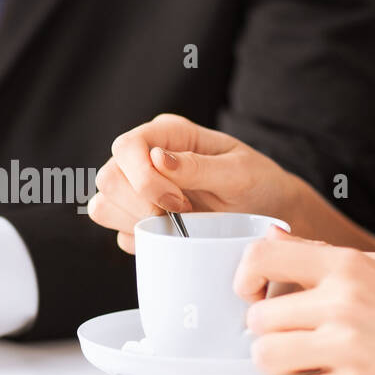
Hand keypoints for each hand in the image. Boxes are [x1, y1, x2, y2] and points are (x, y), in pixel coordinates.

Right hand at [88, 113, 297, 252]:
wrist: (271, 213)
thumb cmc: (259, 184)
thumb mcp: (239, 172)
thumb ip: (199, 166)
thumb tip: (157, 158)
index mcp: (168, 134)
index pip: (127, 146)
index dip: (143, 177)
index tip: (178, 201)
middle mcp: (145, 158)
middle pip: (109, 178)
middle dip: (140, 204)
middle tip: (181, 216)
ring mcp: (139, 190)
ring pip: (103, 206)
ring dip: (134, 222)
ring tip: (175, 227)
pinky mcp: (141, 220)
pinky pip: (119, 233)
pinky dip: (140, 240)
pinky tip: (171, 237)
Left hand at [238, 230, 374, 374]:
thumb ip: (322, 256)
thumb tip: (272, 239)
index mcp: (347, 266)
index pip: (262, 256)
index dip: (245, 278)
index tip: (253, 295)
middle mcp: (344, 302)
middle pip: (258, 318)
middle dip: (268, 332)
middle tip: (292, 338)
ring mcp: (349, 347)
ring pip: (264, 356)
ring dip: (276, 365)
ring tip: (301, 363)